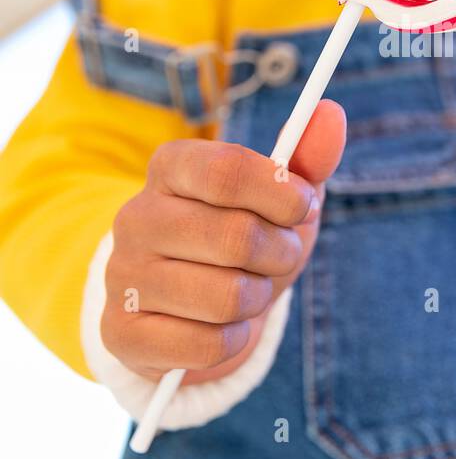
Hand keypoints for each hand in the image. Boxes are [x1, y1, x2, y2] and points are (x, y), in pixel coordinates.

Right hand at [101, 99, 345, 383]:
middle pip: (236, 237)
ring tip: (249, 290)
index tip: (303, 207)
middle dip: (280, 253)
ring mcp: (122, 276)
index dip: (280, 193)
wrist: (193, 309)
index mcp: (171, 167)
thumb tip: (331, 113)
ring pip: (226, 296)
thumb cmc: (245, 241)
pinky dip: (233, 340)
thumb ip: (306, 158)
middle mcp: (135, 216)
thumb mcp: (280, 198)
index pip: (227, 170)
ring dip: (258, 299)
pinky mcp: (122, 334)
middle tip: (279, 255)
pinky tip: (221, 326)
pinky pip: (207, 345)